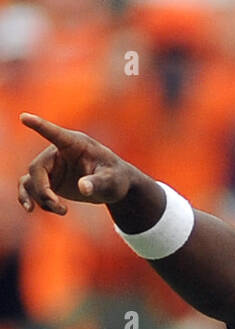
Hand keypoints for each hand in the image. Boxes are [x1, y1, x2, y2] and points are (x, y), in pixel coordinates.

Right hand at [18, 113, 135, 214]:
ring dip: (40, 198)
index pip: (54, 133)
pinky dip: (28, 198)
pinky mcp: (49, 180)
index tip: (24, 117)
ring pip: (31, 181)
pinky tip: (31, 209)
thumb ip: (97, 183)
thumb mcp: (111, 181)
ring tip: (63, 211)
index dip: (39, 126)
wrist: (113, 186)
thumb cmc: (115, 178)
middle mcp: (58, 152)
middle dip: (44, 191)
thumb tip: (83, 188)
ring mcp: (51, 167)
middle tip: (61, 208)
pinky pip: (29, 188)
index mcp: (74, 144)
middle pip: (37, 169)